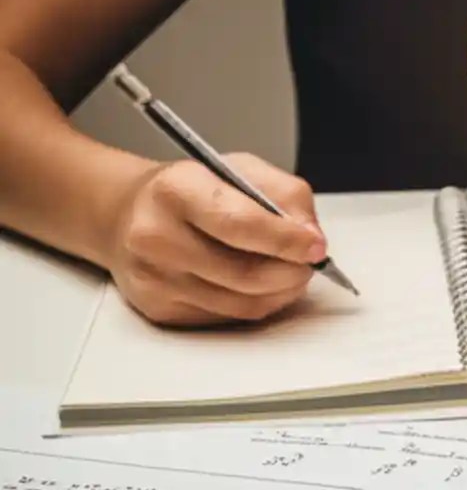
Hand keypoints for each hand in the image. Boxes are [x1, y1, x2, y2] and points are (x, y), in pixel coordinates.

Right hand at [104, 153, 325, 325]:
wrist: (126, 215)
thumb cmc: (191, 192)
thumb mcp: (239, 170)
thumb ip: (285, 195)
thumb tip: (311, 238)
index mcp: (176, 190)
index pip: (240, 223)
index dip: (286, 240)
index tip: (316, 247)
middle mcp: (156, 236)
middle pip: (245, 273)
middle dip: (292, 272)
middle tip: (310, 263)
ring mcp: (155, 279)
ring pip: (242, 304)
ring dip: (281, 292)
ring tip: (290, 272)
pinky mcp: (160, 309)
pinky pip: (229, 318)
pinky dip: (257, 304)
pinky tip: (261, 286)